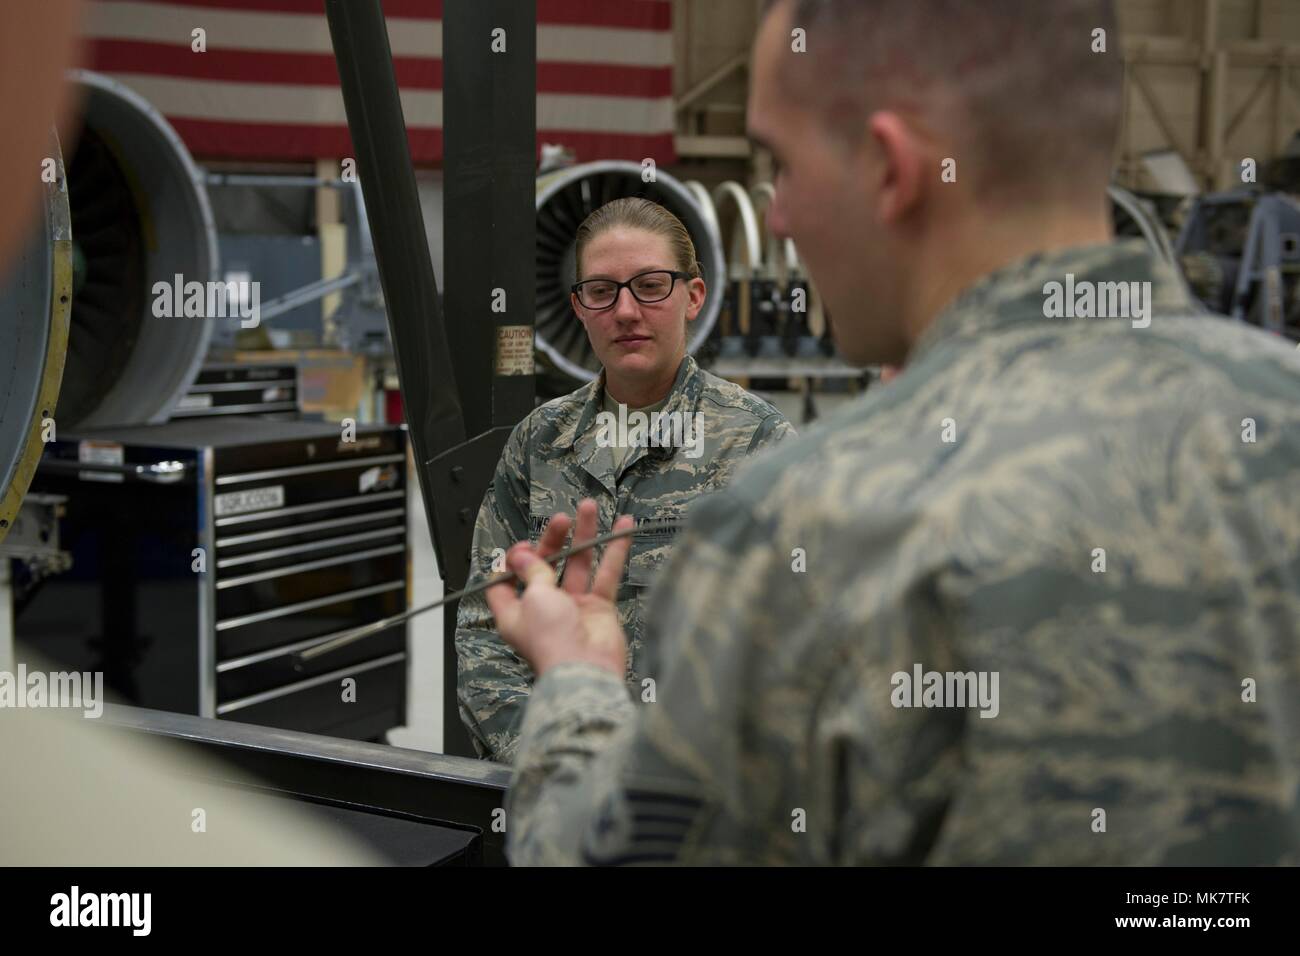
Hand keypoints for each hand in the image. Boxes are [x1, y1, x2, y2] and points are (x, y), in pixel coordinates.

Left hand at [485, 499, 634, 678]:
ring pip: (578, 565)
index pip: (505, 583)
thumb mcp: (534, 597)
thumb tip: (520, 554)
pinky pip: (606, 574)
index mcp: (516, 612)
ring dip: (584, 536)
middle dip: (553, 540)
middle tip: (562, 519)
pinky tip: (622, 527)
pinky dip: (614, 552)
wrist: (585, 669)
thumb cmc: (551, 639)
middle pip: (545, 566)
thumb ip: (532, 571)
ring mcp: (573, 607)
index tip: (522, 546)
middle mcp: (543, 609)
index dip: (510, 563)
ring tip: (589, 508)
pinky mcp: (599, 608)